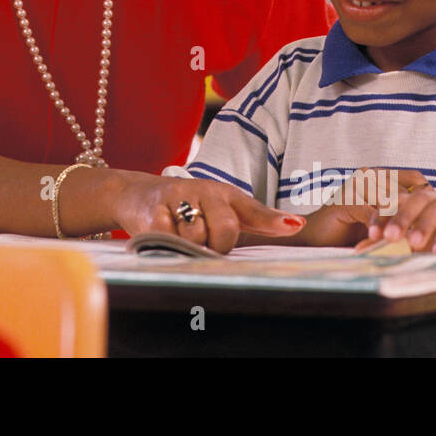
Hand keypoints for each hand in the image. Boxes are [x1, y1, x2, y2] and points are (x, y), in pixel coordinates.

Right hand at [108, 171, 303, 254]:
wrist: (137, 193)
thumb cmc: (190, 204)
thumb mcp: (224, 205)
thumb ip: (258, 218)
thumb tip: (297, 225)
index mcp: (225, 192)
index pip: (252, 210)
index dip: (272, 220)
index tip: (294, 226)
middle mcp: (203, 191)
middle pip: (225, 231)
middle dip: (216, 245)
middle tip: (203, 239)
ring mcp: (178, 200)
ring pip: (197, 240)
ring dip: (189, 245)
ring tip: (179, 232)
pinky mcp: (153, 214)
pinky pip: (172, 242)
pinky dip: (169, 244)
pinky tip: (163, 233)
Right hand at [291, 167, 427, 246]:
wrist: (314, 236)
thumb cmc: (347, 229)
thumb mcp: (380, 219)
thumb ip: (400, 214)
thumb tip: (432, 221)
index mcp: (379, 175)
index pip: (416, 179)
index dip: (429, 197)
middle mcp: (369, 175)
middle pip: (409, 188)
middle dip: (421, 211)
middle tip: (434, 232)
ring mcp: (357, 185)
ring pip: (395, 202)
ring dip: (406, 223)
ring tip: (418, 241)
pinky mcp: (347, 200)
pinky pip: (375, 214)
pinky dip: (386, 230)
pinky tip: (394, 243)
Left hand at [359, 176, 435, 255]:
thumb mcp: (413, 245)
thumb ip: (389, 243)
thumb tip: (361, 248)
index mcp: (415, 201)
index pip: (395, 201)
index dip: (382, 215)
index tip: (371, 233)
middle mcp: (433, 199)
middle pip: (414, 200)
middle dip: (400, 217)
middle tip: (388, 236)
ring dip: (423, 224)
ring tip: (413, 244)